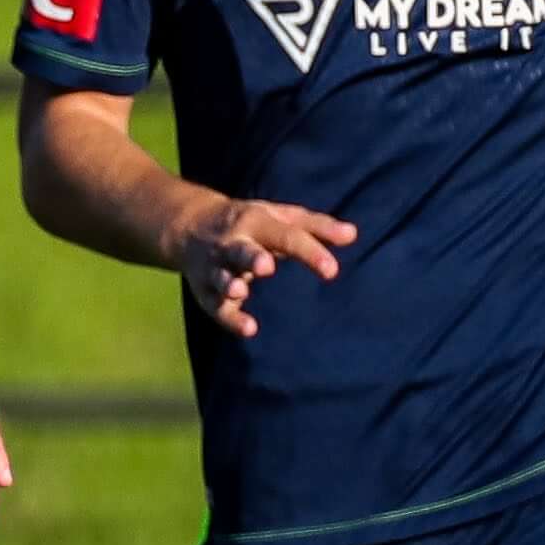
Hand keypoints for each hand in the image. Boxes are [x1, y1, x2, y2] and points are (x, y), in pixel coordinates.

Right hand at [173, 193, 356, 339]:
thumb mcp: (280, 216)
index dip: (308, 252)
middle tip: (267, 266)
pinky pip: (216, 307)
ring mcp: (215, 266)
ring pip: (220, 276)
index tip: (332, 271)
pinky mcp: (205, 291)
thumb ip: (316, 226)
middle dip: (252, 257)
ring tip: (242, 290)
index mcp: (256, 222)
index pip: (285, 236)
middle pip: (241, 249)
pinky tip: (249, 329)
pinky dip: (230, 318)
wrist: (190, 226)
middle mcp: (232, 242)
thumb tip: (353, 235)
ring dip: (230, 283)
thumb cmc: (250, 223)